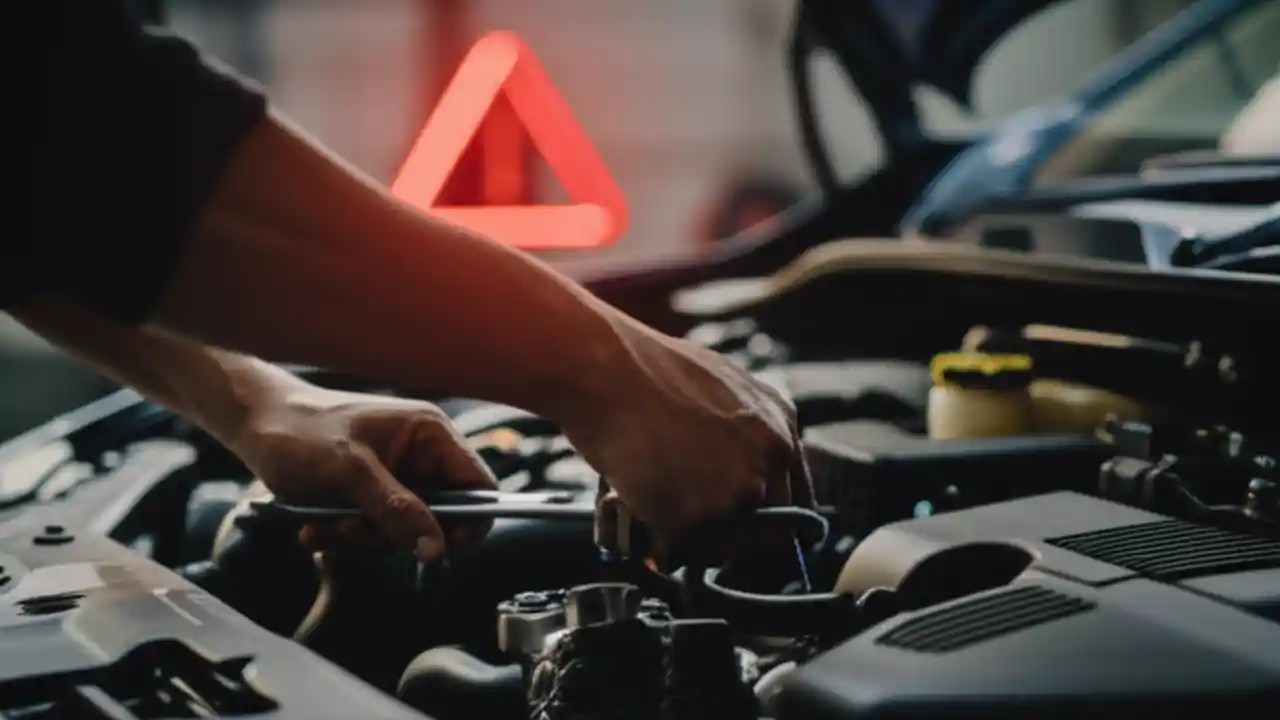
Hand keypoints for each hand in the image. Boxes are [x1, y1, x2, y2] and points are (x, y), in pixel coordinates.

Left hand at [228, 384, 496, 561]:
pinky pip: (375, 532)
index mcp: (430, 435)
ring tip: (324, 525)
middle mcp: (420, 455)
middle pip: (438, 518)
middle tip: (352, 530)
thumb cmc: (300, 432)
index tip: (441, 550)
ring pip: (402, 532)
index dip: (470, 521)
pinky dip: (346, 537)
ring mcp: (396, 476)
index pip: (478, 485)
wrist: (253, 425)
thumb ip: (396, 510)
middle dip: (393, 535)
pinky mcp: (371, 494)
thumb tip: (436, 548)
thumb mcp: (349, 472)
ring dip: (361, 539)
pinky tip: (316, 527)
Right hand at [560, 320, 812, 555]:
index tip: (742, 528)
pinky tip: (642, 510)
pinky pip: (686, 550)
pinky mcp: (704, 517)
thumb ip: (740, 430)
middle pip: (770, 530)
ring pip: (727, 546)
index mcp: (780, 422)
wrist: (603, 370)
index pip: (794, 497)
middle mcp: (771, 456)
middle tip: (693, 529)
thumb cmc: (641, 370)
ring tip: (657, 510)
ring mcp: (741, 489)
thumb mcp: (718, 386)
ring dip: (695, 540)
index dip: (764, 518)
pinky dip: (660, 542)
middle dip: (730, 536)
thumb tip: (730, 464)